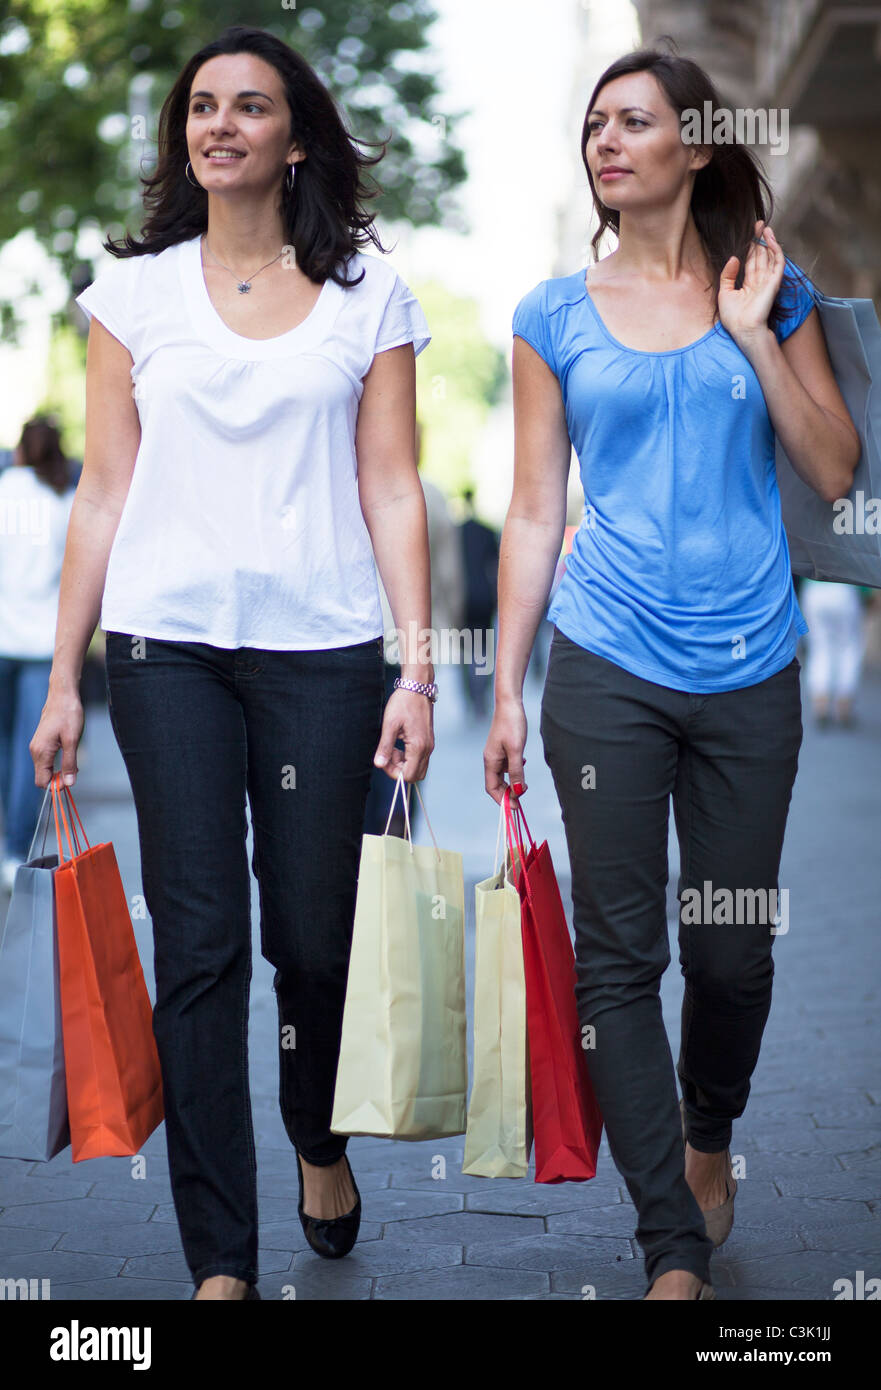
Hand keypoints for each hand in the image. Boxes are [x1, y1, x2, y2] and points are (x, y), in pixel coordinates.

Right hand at [29, 685, 83, 788]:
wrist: (62, 696)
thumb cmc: (68, 714)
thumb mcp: (72, 740)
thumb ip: (70, 763)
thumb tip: (69, 783)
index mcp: (41, 752)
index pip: (42, 782)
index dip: (55, 786)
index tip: (70, 782)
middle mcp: (35, 751)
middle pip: (43, 777)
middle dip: (58, 778)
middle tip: (75, 770)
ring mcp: (37, 746)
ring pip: (45, 768)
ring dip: (59, 770)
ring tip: (74, 760)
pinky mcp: (42, 742)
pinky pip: (47, 760)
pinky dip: (57, 762)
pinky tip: (69, 753)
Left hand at [373, 688, 433, 781]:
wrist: (417, 688)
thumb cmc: (403, 703)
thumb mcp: (390, 725)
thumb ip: (385, 747)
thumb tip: (379, 764)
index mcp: (418, 746)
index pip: (408, 775)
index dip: (393, 772)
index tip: (384, 760)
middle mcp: (427, 749)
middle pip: (416, 775)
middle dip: (399, 770)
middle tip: (388, 755)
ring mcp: (429, 745)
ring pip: (418, 767)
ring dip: (404, 763)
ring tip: (393, 747)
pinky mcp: (428, 740)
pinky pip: (420, 757)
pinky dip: (408, 756)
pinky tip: (399, 743)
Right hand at [483, 698, 526, 804]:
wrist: (510, 703)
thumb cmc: (512, 724)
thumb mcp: (516, 750)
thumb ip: (516, 771)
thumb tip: (518, 791)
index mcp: (490, 761)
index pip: (492, 788)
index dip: (502, 800)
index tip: (514, 808)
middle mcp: (491, 759)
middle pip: (496, 784)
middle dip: (508, 794)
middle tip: (521, 802)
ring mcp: (497, 754)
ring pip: (503, 775)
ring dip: (513, 783)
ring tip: (524, 785)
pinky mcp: (503, 748)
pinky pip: (507, 765)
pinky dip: (515, 770)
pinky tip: (523, 764)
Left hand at [718, 219, 783, 346]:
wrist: (744, 329)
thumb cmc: (734, 318)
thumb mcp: (724, 293)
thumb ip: (727, 274)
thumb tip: (734, 258)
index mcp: (748, 286)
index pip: (751, 262)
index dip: (751, 248)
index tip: (750, 235)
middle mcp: (760, 282)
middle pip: (761, 256)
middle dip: (760, 240)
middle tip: (759, 224)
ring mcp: (768, 282)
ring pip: (770, 257)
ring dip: (768, 241)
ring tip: (765, 227)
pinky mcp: (774, 282)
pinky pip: (777, 262)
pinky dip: (775, 249)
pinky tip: (771, 239)